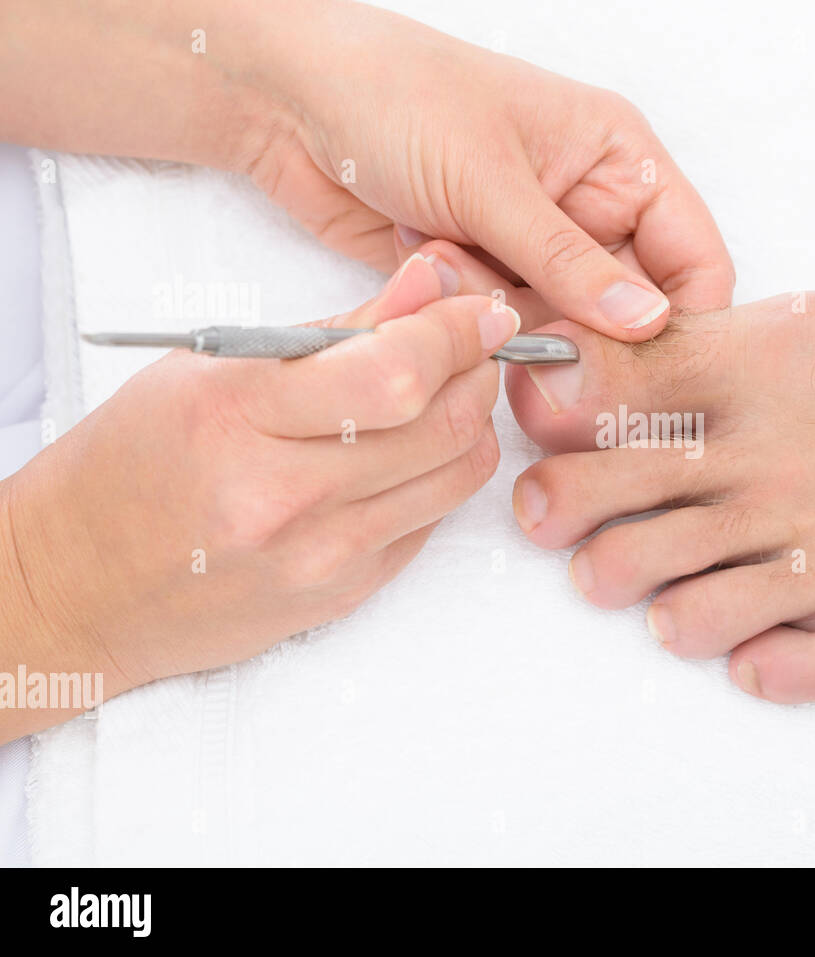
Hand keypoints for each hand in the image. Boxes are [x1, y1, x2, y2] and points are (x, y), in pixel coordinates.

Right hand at [0, 255, 515, 738]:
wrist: (80, 586)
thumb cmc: (133, 464)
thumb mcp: (211, 367)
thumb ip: (337, 328)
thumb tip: (433, 284)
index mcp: (239, 419)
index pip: (395, 373)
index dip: (459, 334)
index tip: (485, 310)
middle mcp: (286, 498)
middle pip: (446, 426)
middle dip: (479, 372)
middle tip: (473, 346)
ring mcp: (322, 557)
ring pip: (456, 477)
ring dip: (472, 424)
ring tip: (444, 395)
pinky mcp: (346, 595)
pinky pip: (432, 522)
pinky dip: (440, 475)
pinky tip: (408, 452)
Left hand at [245, 2, 733, 338]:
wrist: (288, 103)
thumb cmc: (394, 95)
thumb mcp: (492, 178)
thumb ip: (569, 261)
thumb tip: (649, 323)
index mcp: (618, 158)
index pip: (694, 256)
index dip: (685, 319)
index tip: (650, 371)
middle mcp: (588, 207)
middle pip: (631, 309)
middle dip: (585, 332)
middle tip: (536, 343)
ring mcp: (534, 248)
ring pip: (564, 329)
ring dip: (510, 315)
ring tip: (454, 260)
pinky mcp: (485, 279)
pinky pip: (505, 329)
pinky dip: (471, 314)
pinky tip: (429, 263)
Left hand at [491, 252, 814, 707]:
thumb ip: (722, 355)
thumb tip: (624, 371)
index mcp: (759, 383)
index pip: (598, 405)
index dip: (551, 430)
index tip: (544, 444)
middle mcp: (774, 476)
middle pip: (611, 517)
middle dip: (572, 529)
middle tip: (577, 537)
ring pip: (673, 611)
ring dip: (662, 605)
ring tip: (678, 595)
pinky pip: (768, 671)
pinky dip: (751, 660)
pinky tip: (767, 639)